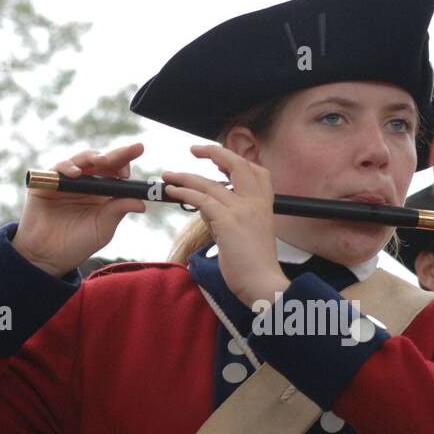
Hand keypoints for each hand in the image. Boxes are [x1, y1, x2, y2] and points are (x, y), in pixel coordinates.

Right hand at [12, 143, 147, 276]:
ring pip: (81, 160)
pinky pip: (58, 169)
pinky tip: (76, 173)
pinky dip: (67, 167)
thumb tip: (142, 204)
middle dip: (117, 154)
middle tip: (130, 151)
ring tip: (102, 161)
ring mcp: (68, 181)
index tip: (138, 158)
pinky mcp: (48, 183)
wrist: (48, 256)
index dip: (126, 163)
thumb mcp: (103, 228)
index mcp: (103, 193)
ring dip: (92, 157)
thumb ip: (118, 211)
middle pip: (102, 161)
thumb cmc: (78, 244)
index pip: (117, 172)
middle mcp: (87, 183)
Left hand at [163, 144, 287, 307]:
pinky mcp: (227, 221)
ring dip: (185, 177)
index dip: (237, 161)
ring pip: (209, 184)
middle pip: (237, 164)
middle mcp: (255, 202)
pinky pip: (200, 200)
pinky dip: (183, 193)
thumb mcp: (244, 235)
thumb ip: (227, 217)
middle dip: (214, 152)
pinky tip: (172, 191)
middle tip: (194, 150)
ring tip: (168, 176)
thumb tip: (203, 207)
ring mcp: (242, 210)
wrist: (262, 284)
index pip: (257, 171)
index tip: (219, 161)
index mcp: (265, 205)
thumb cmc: (255, 266)